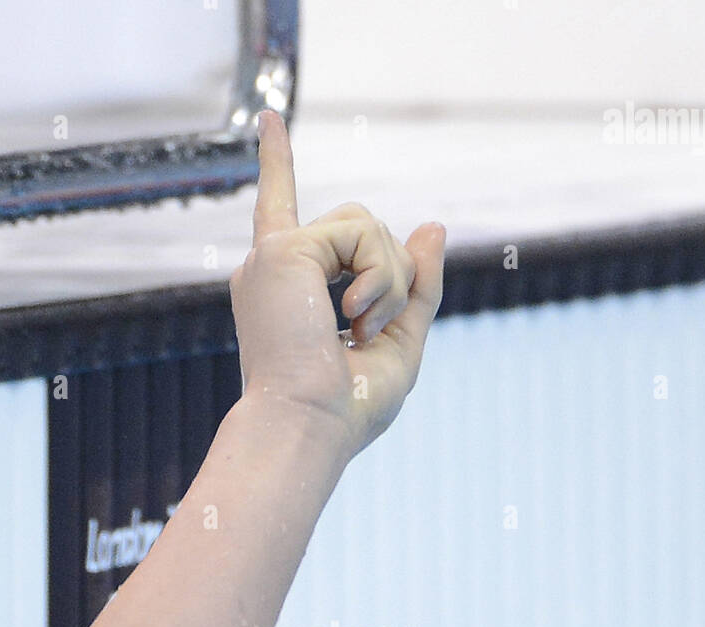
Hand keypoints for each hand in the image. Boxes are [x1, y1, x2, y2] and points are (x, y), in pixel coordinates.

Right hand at [229, 109, 445, 458]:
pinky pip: (362, 233)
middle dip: (393, 277)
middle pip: (361, 233)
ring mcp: (274, 258)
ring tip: (362, 326)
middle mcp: (272, 270)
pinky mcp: (284, 251)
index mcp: (286, 293)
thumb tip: (433, 225)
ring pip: (366, 227)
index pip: (284, 216)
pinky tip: (352, 314)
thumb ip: (416, 287)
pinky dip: (377, 275)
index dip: (278, 167)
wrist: (309, 427)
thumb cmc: (347, 407)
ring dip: (389, 278)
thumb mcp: (399, 343)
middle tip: (370, 332)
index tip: (270, 121)